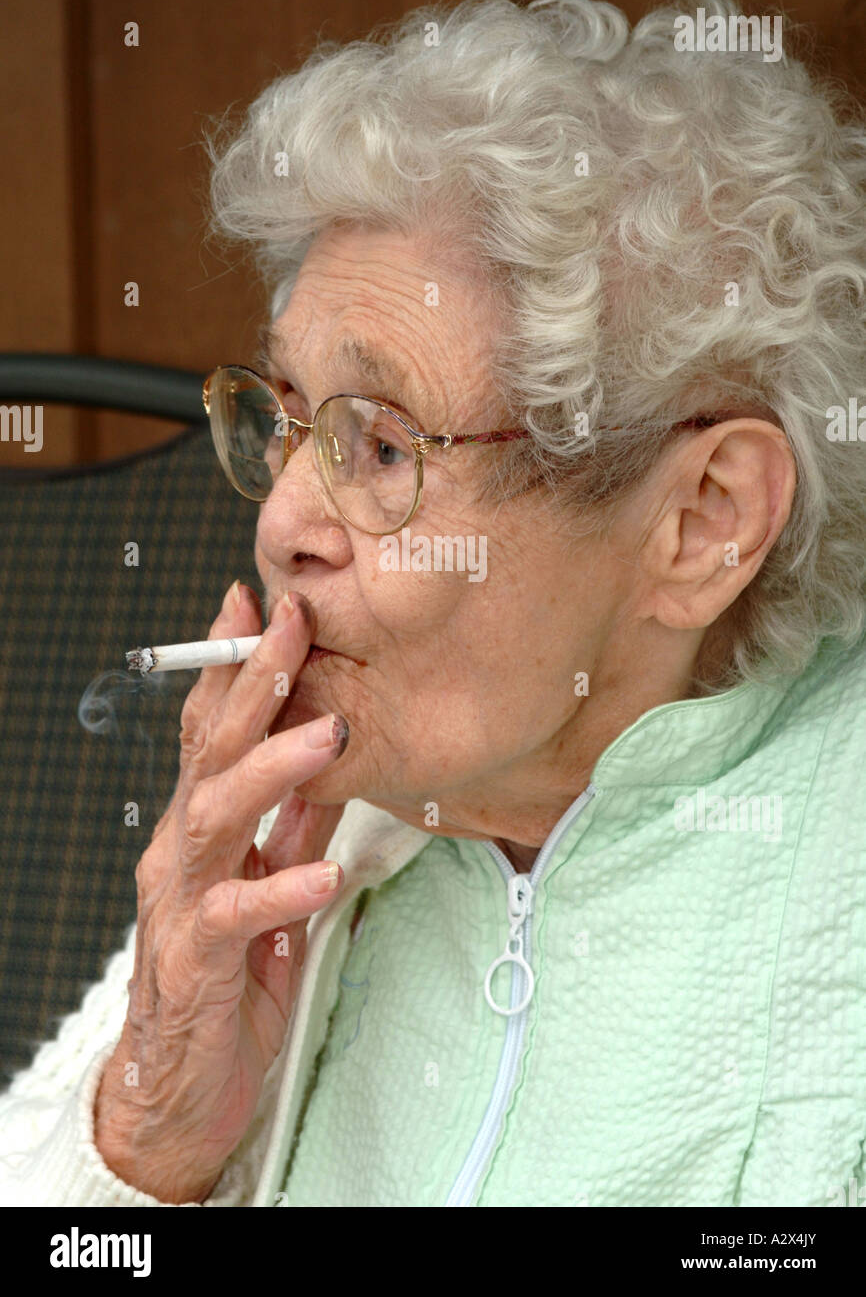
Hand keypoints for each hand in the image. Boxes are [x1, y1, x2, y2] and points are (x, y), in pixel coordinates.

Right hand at [94, 582, 347, 1202]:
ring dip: (271, 769)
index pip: (212, 729)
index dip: (234, 663)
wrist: (180, 1089)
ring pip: (215, 816)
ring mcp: (181, 902)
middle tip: (295, 623)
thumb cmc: (226, 980)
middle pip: (211, 750)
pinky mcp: (195, 962)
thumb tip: (331, 760)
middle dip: (253, 681)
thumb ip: (294, 826)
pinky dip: (280, 891)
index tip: (260, 600)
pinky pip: (236, 917)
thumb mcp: (272, 886)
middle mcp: (180, 851)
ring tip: (328, 732)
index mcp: (202, 827)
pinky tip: (323, 877)